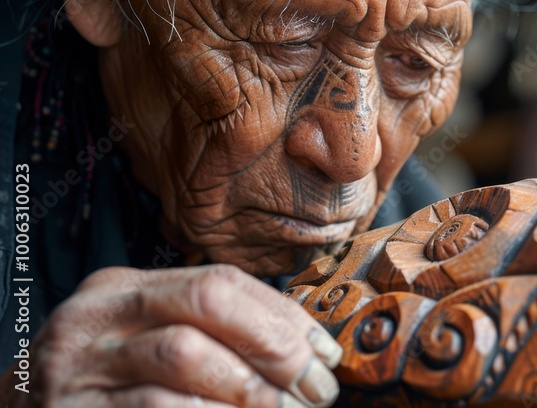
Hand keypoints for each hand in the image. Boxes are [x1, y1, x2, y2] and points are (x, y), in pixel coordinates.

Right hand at [7, 264, 340, 406]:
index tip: (325, 353)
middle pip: (205, 304)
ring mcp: (77, 369)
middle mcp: (95, 319)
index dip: (282, 316)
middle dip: (272, 344)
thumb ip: (207, 335)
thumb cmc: (105, 389)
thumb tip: (305, 350)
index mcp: (121, 289)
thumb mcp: (142, 343)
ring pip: (183, 356)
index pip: (220, 281)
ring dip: (250, 389)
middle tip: (315, 388)